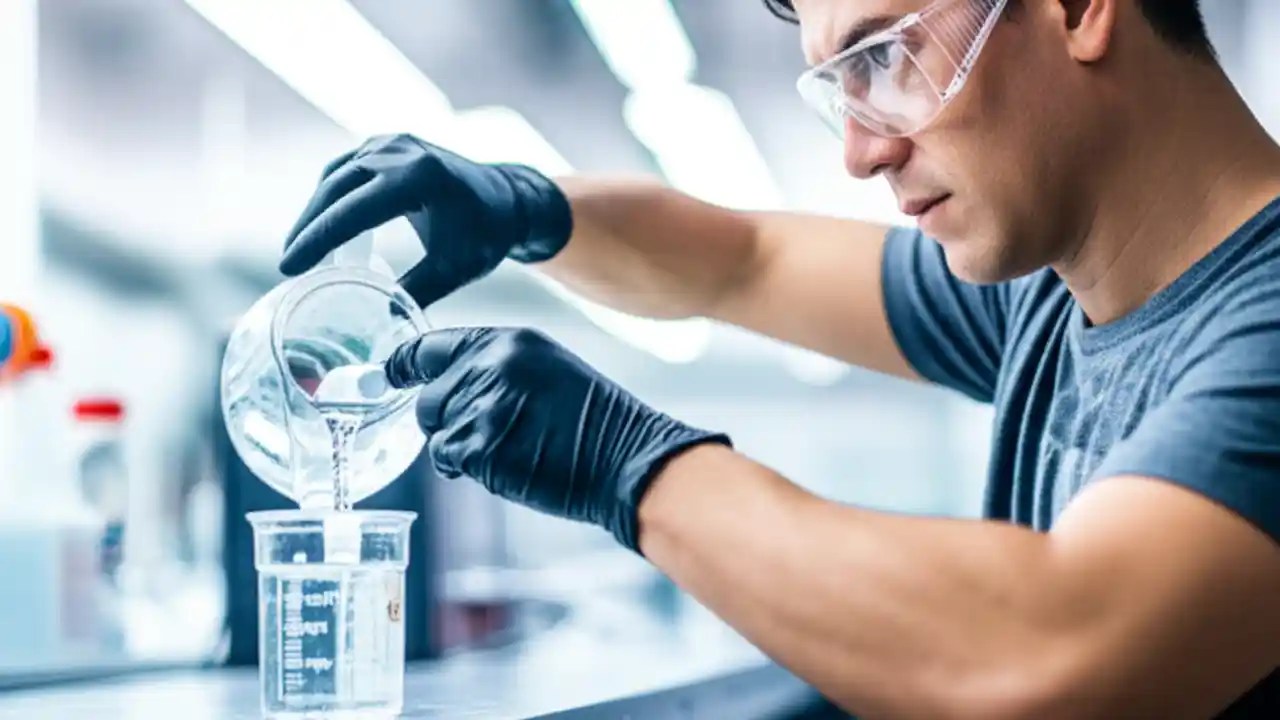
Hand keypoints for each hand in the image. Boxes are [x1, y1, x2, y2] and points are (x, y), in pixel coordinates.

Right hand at [280, 134, 572, 306]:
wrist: (509, 197)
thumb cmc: (486, 235)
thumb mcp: (454, 269)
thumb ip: (414, 294)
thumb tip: (376, 326)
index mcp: (417, 178)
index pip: (351, 212)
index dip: (316, 241)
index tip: (289, 267)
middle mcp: (399, 153)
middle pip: (334, 190)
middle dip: (308, 228)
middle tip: (288, 264)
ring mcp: (391, 143)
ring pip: (335, 177)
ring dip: (315, 212)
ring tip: (300, 249)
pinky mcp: (387, 144)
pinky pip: (346, 168)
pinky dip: (330, 196)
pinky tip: (322, 224)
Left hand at [384, 327, 729, 551]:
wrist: (626, 459)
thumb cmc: (592, 425)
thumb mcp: (545, 373)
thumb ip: (495, 370)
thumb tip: (443, 385)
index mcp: (509, 341)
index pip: (433, 346)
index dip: (406, 363)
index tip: (392, 373)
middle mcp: (491, 365)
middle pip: (429, 397)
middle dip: (446, 420)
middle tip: (490, 433)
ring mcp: (483, 405)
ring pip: (436, 432)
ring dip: (460, 447)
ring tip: (510, 448)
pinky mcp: (480, 445)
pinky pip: (448, 459)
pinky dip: (468, 468)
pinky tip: (507, 464)